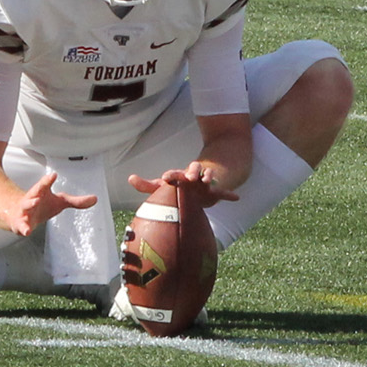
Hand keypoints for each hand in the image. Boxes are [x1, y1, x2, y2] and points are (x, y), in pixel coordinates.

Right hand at [10, 171, 96, 235]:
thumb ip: (76, 201)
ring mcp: (24, 211)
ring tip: (34, 203)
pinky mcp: (19, 223)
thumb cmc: (42, 206)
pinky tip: (27, 231)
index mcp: (41, 192)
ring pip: (25, 206)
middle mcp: (31, 199)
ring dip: (29, 205)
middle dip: (38, 190)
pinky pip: (20, 225)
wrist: (18, 214)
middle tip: (41, 192)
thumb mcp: (60, 202)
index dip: (48, 180)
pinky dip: (23, 228)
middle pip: (34, 193)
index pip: (44, 185)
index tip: (53, 175)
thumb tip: (96, 199)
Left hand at [127, 162, 241, 207]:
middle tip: (189, 177)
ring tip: (207, 180)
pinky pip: (223, 191)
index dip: (171, 174)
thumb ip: (147, 185)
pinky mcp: (215, 190)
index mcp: (179, 175)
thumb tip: (129, 178)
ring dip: (208, 176)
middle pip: (193, 168)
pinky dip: (229, 194)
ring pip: (208, 175)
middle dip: (191, 171)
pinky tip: (236, 197)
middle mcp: (193, 175)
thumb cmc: (178, 186)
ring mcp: (204, 181)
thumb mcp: (163, 186)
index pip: (174, 173)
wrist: (200, 183)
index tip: (166, 177)